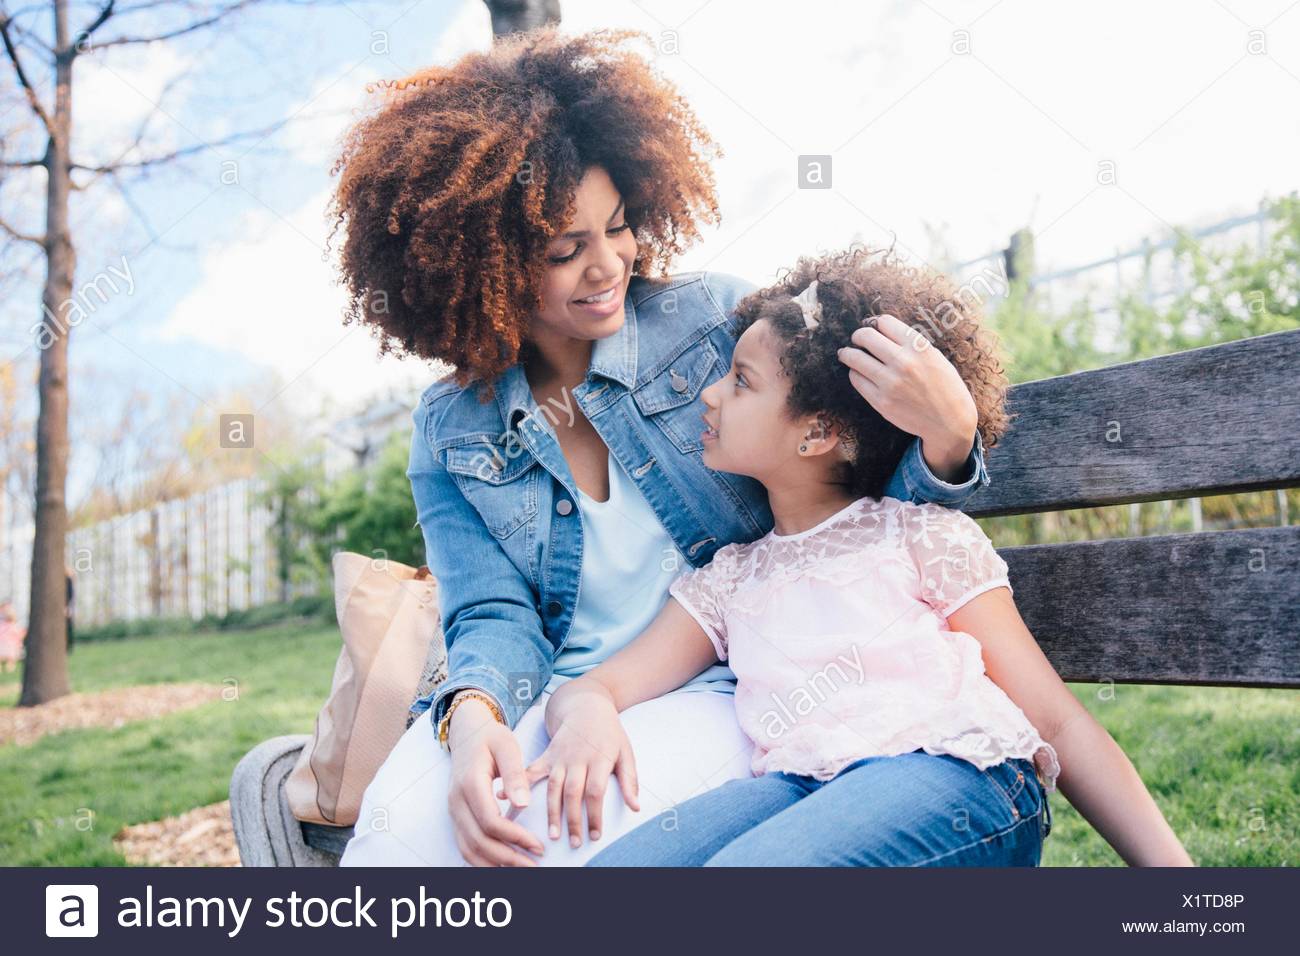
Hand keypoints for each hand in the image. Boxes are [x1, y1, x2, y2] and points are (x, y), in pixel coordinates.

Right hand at [446, 698, 545, 865]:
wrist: (467, 733)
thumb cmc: (490, 738)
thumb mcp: (507, 746)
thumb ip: (515, 774)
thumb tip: (523, 805)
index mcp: (470, 784)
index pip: (491, 822)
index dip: (514, 837)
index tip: (538, 845)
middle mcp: (457, 801)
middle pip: (479, 841)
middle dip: (508, 858)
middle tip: (535, 865)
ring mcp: (453, 811)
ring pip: (468, 849)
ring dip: (495, 864)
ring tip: (522, 868)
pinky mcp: (456, 817)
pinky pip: (465, 846)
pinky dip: (482, 860)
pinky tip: (503, 864)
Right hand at [520, 692, 638, 847]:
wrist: (587, 707)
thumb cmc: (610, 733)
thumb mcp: (626, 752)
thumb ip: (630, 780)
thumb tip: (636, 807)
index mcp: (599, 757)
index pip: (595, 790)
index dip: (594, 814)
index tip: (595, 835)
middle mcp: (578, 758)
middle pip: (573, 792)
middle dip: (573, 819)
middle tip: (574, 842)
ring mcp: (560, 756)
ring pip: (553, 787)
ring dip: (552, 812)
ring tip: (552, 836)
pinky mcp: (547, 755)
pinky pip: (532, 771)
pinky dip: (520, 784)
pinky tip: (506, 798)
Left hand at [836, 313, 977, 480]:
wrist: (950, 422)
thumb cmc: (944, 386)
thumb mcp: (934, 357)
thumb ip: (910, 343)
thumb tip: (880, 329)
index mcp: (919, 347)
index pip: (884, 322)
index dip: (876, 323)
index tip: (872, 327)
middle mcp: (903, 362)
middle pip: (865, 336)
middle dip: (858, 335)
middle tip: (857, 339)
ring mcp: (890, 383)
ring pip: (854, 358)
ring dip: (848, 353)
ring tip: (846, 354)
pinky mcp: (881, 401)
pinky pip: (856, 380)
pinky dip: (854, 373)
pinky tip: (858, 373)